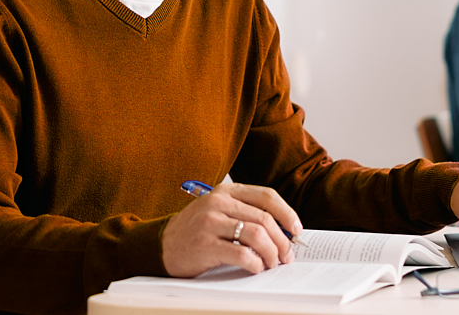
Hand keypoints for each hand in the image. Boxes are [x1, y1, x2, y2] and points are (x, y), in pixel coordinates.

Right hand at [161, 183, 301, 276]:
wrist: (162, 244)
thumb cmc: (195, 230)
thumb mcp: (219, 211)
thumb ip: (245, 213)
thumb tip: (284, 231)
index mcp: (225, 191)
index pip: (266, 196)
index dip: (287, 213)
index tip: (296, 230)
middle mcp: (218, 203)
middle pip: (265, 219)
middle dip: (283, 240)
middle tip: (287, 255)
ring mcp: (210, 223)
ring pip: (257, 236)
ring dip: (272, 253)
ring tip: (272, 263)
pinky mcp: (205, 245)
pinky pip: (242, 254)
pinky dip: (255, 264)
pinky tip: (256, 268)